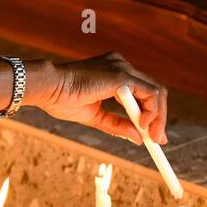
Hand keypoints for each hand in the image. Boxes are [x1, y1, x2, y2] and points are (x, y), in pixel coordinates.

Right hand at [22, 52, 167, 144]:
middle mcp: (121, 66)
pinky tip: (144, 125)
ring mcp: (123, 68)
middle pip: (153, 91)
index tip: (152, 134)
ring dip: (158, 117)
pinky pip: (150, 93)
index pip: (142, 92)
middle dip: (159, 117)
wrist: (47, 88)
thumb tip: (139, 138)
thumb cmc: (61, 98)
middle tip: (158, 140)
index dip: (151, 113)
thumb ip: (117, 124)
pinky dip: (152, 111)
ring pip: (156, 92)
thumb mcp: (95, 116)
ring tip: (153, 137)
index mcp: (113, 72)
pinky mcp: (122, 75)